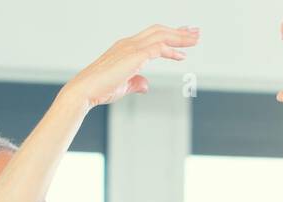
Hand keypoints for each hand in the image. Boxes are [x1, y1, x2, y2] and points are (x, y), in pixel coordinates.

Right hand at [64, 24, 199, 107]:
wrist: (86, 90)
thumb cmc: (101, 89)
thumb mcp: (124, 86)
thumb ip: (136, 83)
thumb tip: (146, 85)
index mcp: (126, 47)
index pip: (152, 35)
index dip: (169, 35)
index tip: (184, 37)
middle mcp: (129, 43)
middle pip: (159, 30)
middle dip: (179, 31)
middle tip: (196, 32)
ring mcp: (131, 47)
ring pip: (161, 35)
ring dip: (180, 37)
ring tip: (195, 39)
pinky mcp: (134, 55)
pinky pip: (158, 48)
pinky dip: (171, 50)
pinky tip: (182, 56)